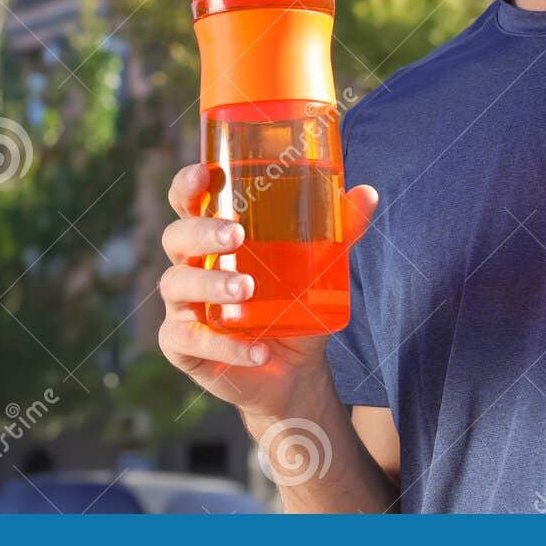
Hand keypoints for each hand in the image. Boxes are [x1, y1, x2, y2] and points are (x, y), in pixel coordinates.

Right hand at [156, 163, 377, 421]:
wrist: (294, 371)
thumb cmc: (295, 303)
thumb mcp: (319, 268)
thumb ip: (340, 232)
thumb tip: (368, 193)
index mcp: (213, 237)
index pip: (187, 202)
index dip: (187, 185)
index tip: (204, 174)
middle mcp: (190, 265)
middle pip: (176, 237)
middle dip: (201, 232)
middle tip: (237, 235)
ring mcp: (182, 306)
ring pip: (177, 285)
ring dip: (210, 284)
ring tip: (245, 289)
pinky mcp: (182, 346)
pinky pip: (190, 340)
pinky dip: (225, 346)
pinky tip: (257, 350)